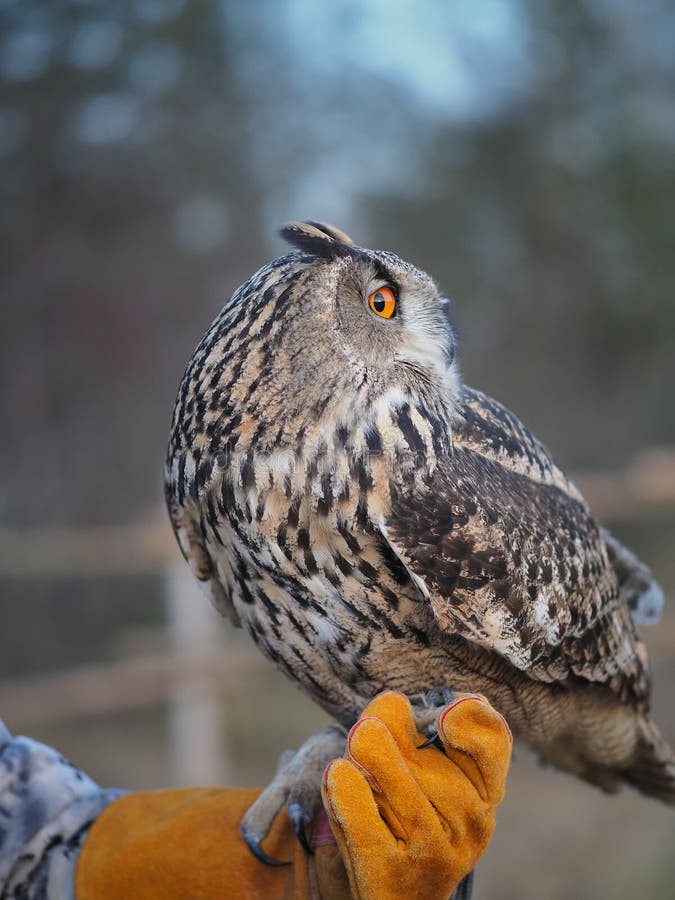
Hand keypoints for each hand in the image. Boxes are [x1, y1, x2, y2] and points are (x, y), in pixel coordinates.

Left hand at [321, 690, 511, 899]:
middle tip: (366, 729)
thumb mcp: (416, 771)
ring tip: (355, 741)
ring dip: (373, 762)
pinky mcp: (393, 876)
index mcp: (483, 792)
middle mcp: (471, 826)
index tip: (444, 715)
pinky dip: (351, 799)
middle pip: (435, 769)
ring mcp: (436, 855)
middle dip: (395, 742)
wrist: (400, 893)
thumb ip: (407, 732)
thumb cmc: (407, 818)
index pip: (491, 748)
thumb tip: (393, 702)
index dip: (472, 726)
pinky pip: (369, 830)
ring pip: (407, 799)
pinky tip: (339, 772)